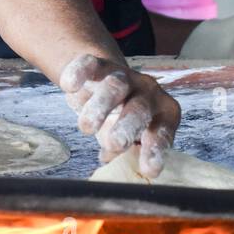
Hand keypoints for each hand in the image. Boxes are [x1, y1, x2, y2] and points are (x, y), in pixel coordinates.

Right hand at [58, 55, 180, 178]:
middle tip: (116, 143)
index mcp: (164, 114)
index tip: (150, 169)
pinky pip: (91, 64)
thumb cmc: (122, 122)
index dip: (155, 150)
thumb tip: (113, 161)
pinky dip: (80, 72)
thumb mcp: (128, 139)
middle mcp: (149, 92)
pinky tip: (70, 85)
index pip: (161, 133)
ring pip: (115, 87)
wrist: (106, 84)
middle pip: (140, 108)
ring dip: (101, 106)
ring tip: (87, 127)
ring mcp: (125, 76)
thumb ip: (124, 152)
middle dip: (128, 126)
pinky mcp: (101, 64)